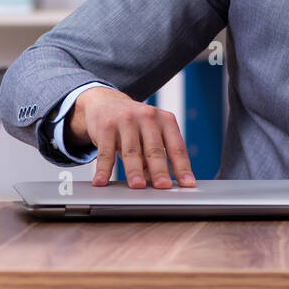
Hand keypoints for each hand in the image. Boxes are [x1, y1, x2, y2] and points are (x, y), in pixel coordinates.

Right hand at [66, 86, 196, 187]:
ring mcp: (126, 120)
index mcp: (165, 120)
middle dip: (159, 169)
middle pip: (154, 149)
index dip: (182, 167)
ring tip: (137, 186)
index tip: (187, 183)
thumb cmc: (134, 124)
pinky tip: (101, 181)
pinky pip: (105, 152)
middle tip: (163, 186)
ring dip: (134, 170)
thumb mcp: (149, 134)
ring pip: (131, 151)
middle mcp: (147, 117)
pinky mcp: (106, 126)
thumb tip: (156, 182)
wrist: (105, 102)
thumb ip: (154, 157)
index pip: (176, 147)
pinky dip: (103, 169)